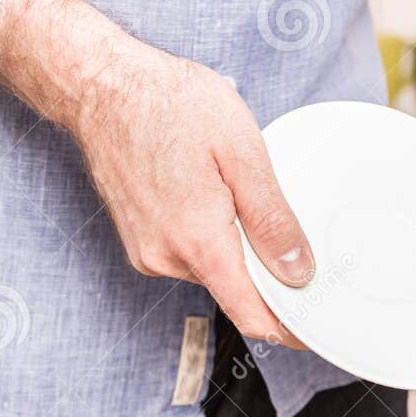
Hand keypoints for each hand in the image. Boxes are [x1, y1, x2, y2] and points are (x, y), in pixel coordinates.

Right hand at [70, 43, 309, 343]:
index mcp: (198, 242)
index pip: (252, 315)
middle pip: (236, 290)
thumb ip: (272, 219)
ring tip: (235, 190)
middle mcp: (167, 258)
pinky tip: (210, 193)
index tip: (315, 331)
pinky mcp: (140, 241)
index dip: (290, 328)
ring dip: (236, 245)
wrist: (100, 85)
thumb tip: (298, 271)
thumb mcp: (242, 152)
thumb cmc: (167, 103)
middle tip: (289, 228)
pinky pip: (190, 253)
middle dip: (266, 271)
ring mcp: (148, 252)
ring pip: (214, 269)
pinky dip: (210, 236)